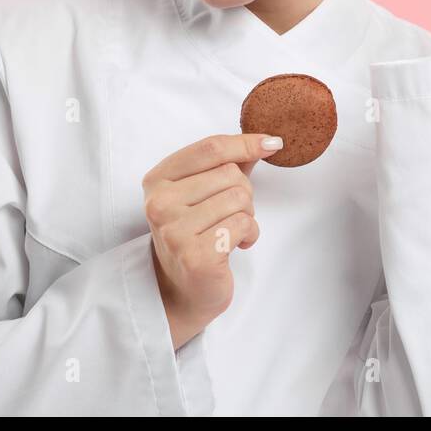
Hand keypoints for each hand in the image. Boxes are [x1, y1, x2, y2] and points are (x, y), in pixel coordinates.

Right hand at [141, 132, 280, 348]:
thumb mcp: (204, 193)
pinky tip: (234, 246)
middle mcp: (160, 203)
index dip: (246, 143)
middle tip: (229, 214)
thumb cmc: (197, 234)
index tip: (272, 144)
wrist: (183, 289)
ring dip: (247, 215)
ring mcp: (174, 230)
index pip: (211, 148)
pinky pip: (244, 225)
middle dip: (244, 192)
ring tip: (230, 231)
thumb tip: (267, 141)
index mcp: (158, 179)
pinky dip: (250, 234)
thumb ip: (230, 164)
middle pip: (230, 173)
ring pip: (240, 198)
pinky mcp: (195, 255)